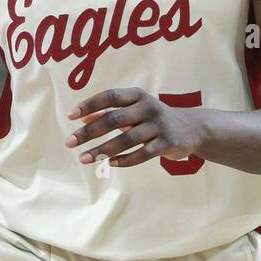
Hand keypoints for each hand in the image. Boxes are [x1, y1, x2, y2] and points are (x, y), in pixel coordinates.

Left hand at [65, 87, 203, 167]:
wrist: (191, 128)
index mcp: (137, 95)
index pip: (110, 96)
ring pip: (126, 140)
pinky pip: (141, 155)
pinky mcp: (166, 144)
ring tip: (84, 158)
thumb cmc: (152, 117)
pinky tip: (109, 164)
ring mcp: (158, 126)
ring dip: (103, 150)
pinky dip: (123, 160)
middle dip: (90, 131)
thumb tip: (81, 118)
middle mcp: (148, 107)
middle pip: (114, 119)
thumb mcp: (133, 109)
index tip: (70, 116)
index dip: (90, 105)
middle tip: (70, 142)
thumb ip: (109, 112)